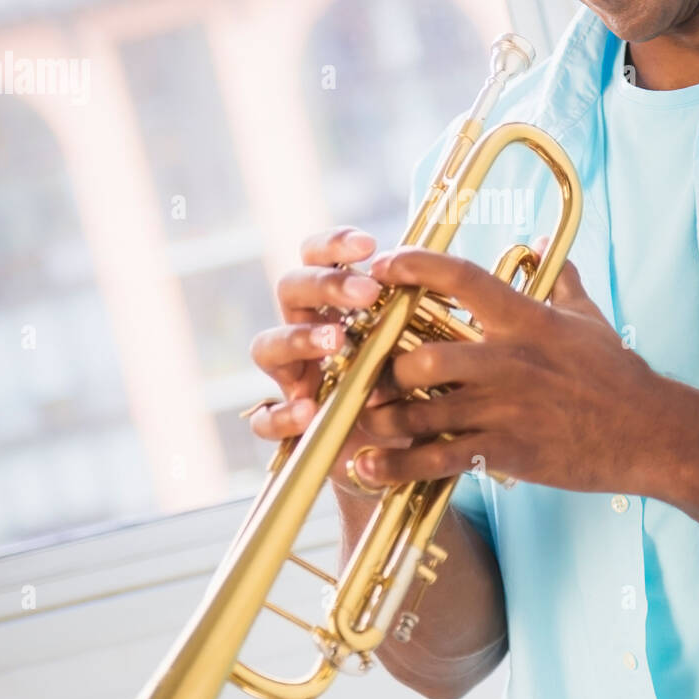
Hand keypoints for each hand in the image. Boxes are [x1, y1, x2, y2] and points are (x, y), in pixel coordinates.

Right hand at [247, 226, 413, 493]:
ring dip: (300, 338)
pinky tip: (309, 410)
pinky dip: (282, 413)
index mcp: (332, 304)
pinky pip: (265, 417)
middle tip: (370, 293)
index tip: (369, 244)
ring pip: (267, 345)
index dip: (334, 244)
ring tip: (337, 341)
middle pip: (291, 289)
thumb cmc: (408, 388)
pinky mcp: (288, 424)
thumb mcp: (417, 348)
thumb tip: (433, 274)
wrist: (399, 455)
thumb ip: (414, 315)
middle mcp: (304, 331)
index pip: (316, 257)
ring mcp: (291, 377)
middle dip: (327, 285)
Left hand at [352, 239, 659, 494]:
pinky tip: (371, 465)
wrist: (651, 433)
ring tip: (362, 419)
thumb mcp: (589, 320)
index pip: (461, 278)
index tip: (381, 265)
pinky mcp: (508, 452)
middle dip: (387, 368)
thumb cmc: (618, 375)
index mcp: (525, 320)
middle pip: (424, 357)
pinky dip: (398, 465)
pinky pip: (440, 459)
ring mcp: (508, 409)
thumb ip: (560, 280)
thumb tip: (542, 246)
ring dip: (384, 418)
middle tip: (367, 372)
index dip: (415, 265)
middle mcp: (511, 361)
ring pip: (423, 413)